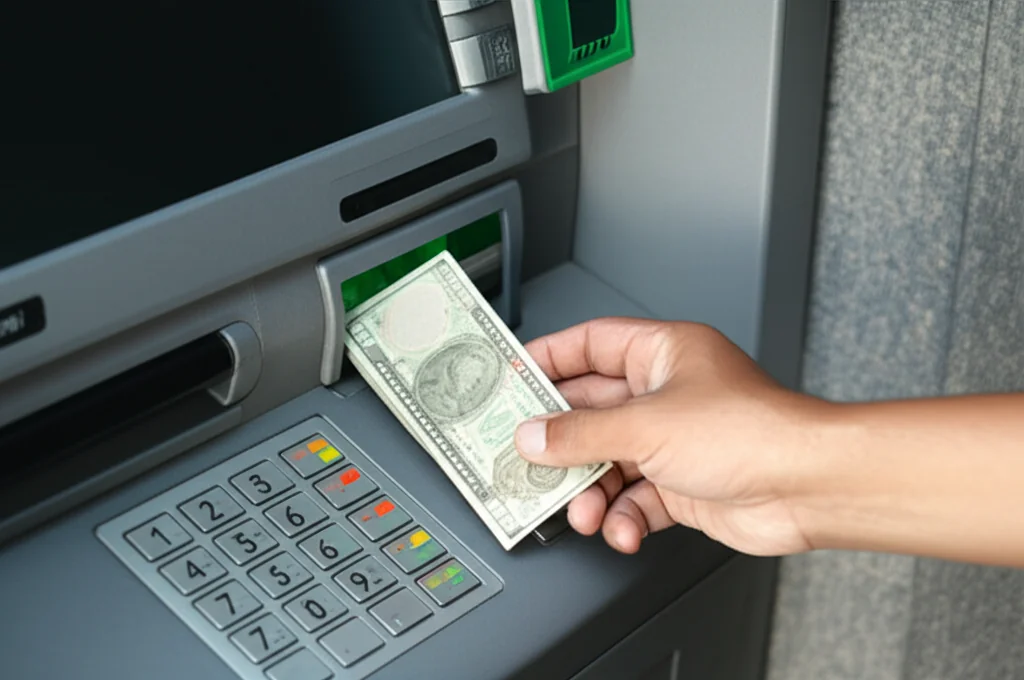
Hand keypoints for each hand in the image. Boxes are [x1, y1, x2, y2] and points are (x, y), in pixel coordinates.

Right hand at [514, 317, 824, 555]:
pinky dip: (624, 517)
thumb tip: (534, 436)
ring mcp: (675, 440)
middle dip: (562, 441)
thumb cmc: (751, 433)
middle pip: (592, 411)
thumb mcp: (645, 426)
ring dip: (591, 490)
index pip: (590, 344)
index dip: (548, 359)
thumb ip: (580, 433)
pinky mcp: (684, 483)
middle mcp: (667, 393)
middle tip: (525, 455)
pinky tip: (623, 528)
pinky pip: (636, 499)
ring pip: (610, 461)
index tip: (511, 378)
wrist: (806, 488)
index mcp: (662, 353)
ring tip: (581, 509)